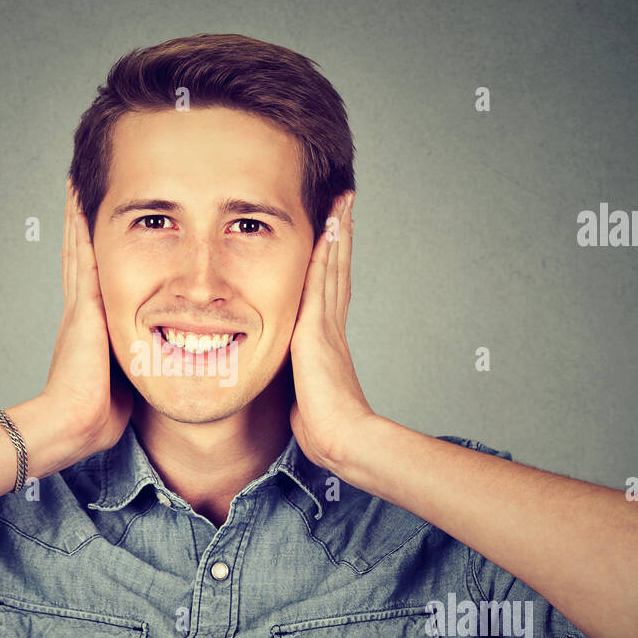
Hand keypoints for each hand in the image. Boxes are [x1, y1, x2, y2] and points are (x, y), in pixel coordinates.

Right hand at [39, 179, 132, 458]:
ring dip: (78, 217)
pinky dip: (81, 231)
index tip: (93, 227)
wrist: (75, 421)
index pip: (92, 279)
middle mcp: (82, 310)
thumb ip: (135, 365)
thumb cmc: (98, 413)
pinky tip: (82, 205)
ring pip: (79, 249)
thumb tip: (158, 365)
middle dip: (80, 223)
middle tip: (77, 189)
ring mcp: (81, 306)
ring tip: (76, 184)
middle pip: (80, 254)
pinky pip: (84, 259)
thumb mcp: (124, 382)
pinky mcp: (85, 307)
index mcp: (91, 327)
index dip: (90, 251)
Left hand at [288, 191, 375, 470]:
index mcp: (326, 340)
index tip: (334, 236)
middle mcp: (330, 325)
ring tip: (341, 202)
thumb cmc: (325, 426)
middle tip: (344, 203)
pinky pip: (321, 277)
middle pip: (336, 268)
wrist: (341, 435)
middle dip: (339, 235)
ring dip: (336, 232)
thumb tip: (292, 392)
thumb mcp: (304, 398)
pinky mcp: (318, 325)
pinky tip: (328, 227)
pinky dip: (325, 251)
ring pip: (332, 266)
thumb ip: (298, 385)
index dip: (332, 261)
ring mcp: (326, 323)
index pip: (329, 289)